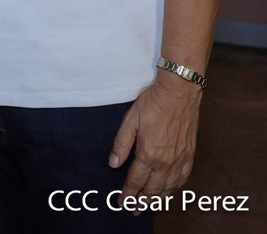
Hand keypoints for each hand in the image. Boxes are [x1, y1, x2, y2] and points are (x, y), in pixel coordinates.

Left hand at [109, 76, 200, 205]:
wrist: (179, 93)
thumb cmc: (153, 103)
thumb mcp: (131, 120)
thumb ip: (121, 144)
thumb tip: (113, 163)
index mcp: (149, 154)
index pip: (136, 181)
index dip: (128, 194)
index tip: (121, 202)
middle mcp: (166, 162)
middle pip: (153, 190)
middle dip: (142, 202)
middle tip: (135, 211)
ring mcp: (180, 161)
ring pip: (169, 188)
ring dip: (159, 200)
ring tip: (150, 205)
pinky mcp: (190, 156)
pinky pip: (182, 180)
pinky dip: (175, 189)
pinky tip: (170, 191)